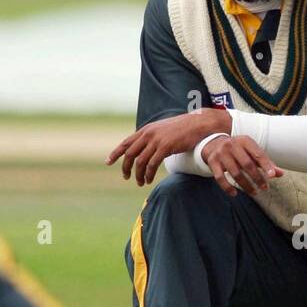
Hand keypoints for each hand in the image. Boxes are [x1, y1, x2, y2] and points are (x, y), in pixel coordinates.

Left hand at [105, 108, 229, 185]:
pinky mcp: (165, 147)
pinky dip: (149, 174)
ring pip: (140, 161)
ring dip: (138, 174)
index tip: (108, 162)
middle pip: (130, 154)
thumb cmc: (183, 128)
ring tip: (140, 182)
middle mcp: (148, 134)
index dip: (115, 153)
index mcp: (146, 130)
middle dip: (126, 168)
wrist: (198, 124)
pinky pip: (152, 164)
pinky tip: (149, 180)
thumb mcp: (163, 130)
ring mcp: (156, 140)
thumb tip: (147, 148)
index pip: (126, 143)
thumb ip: (153, 137)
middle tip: (126, 177)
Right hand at [201, 135, 282, 196]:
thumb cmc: (238, 150)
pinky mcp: (212, 162)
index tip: (272, 176)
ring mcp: (221, 154)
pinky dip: (227, 187)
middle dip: (257, 178)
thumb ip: (265, 162)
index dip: (266, 165)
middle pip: (247, 164)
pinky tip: (234, 194)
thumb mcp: (251, 151)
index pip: (258, 154)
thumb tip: (280, 174)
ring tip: (254, 193)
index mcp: (245, 141)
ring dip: (245, 185)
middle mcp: (232, 145)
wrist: (213, 143)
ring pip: (235, 173)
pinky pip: (220, 178)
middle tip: (264, 188)